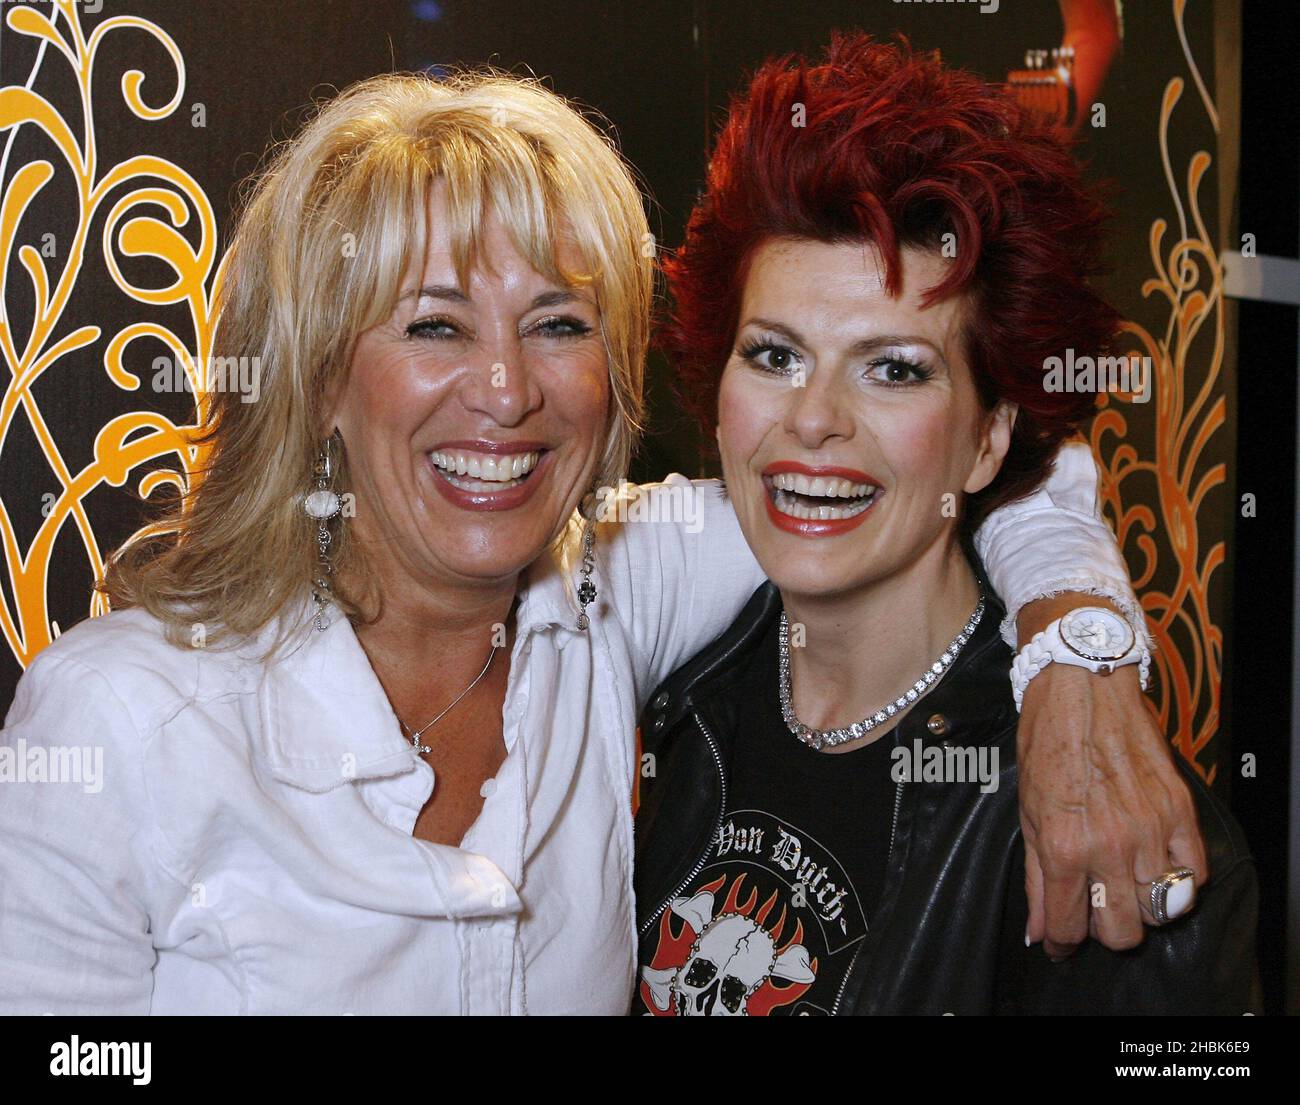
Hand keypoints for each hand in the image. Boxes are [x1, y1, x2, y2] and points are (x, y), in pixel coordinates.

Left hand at [1015, 594, 1207, 957]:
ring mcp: (1151, 830)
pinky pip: (1194, 874)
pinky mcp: (1180, 811)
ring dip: (1142, 905)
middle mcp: (1111, 845)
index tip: (1061, 939)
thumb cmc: (1046, 745)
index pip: (1070, 927)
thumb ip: (1037, 878)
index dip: (1061, 942)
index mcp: (1065, 847)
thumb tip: (1038, 930)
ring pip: (1162, 910)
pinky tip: (1156, 864)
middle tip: (1094, 908)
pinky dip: (1179, 879)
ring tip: (1124, 883)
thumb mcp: (1027, 813)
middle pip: (1125, 932)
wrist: (1080, 688)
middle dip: (1105, 929)